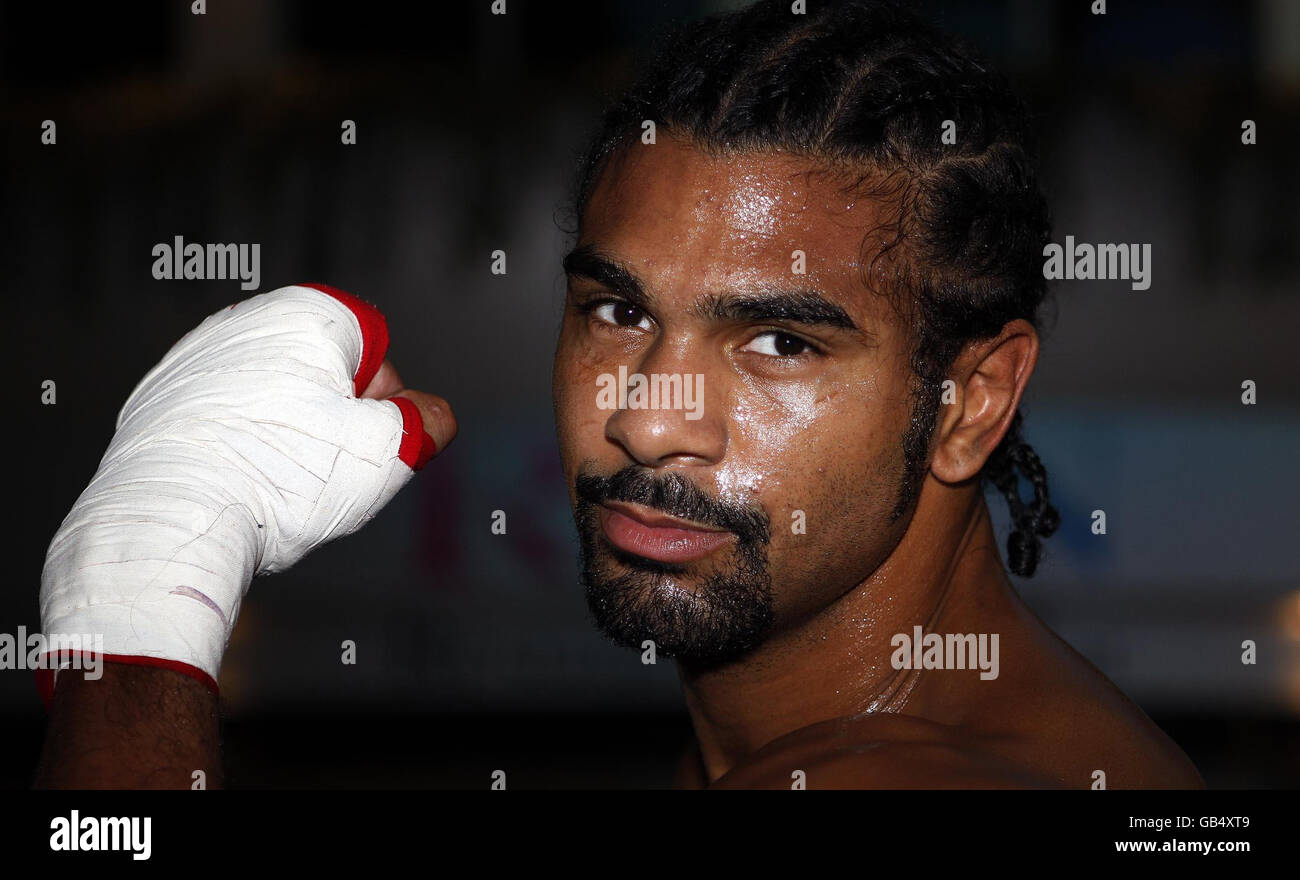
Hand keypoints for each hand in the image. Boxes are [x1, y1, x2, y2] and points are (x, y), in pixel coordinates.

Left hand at [38, 283, 455, 698]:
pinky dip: (238, 443)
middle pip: (321, 370)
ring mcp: (195, 359)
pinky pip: (223, 416)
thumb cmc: (281, 477)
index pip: (375, 348)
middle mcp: (246, 321)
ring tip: (276, 480)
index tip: (364, 438)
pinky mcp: (160, 399)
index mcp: (306, 316)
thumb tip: (433, 416)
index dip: (382, 400)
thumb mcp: (387, 452)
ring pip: (271, 395)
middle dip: (332, 417)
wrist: (177, 517)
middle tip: (325, 467)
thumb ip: (427, 423)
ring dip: (285, 432)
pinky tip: (236, 481)